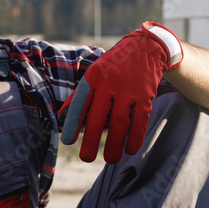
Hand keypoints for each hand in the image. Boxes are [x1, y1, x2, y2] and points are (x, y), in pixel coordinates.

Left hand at [59, 22, 183, 162]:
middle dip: (91, 140)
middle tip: (85, 159)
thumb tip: (61, 115)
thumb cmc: (115, 65)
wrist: (146, 47)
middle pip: (98, 116)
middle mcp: (110, 83)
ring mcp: (129, 89)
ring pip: (119, 122)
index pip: (81, 102)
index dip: (73, 122)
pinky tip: (130, 149)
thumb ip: (80, 94)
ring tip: (110, 160)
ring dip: (114, 143)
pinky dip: (135, 136)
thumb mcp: (95, 73)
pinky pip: (140, 120)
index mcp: (94, 77)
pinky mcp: (145, 95)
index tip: (68, 141)